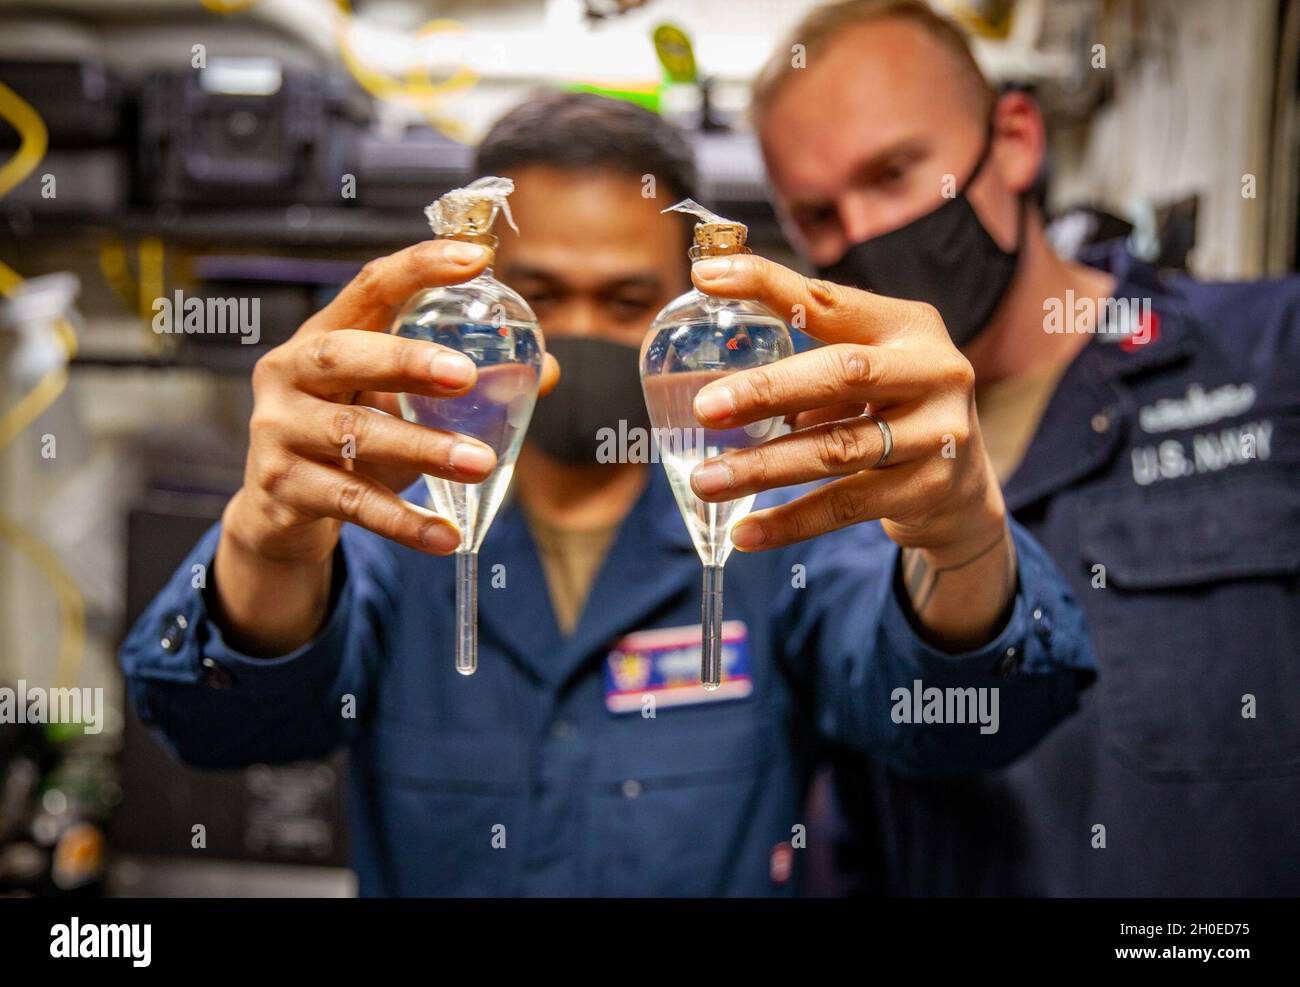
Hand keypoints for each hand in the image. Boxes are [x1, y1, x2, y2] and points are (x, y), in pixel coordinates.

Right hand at [223, 239, 558, 565]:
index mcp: (323, 336)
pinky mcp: (279, 488)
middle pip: (343, 353)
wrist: (279, 515)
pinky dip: (402, 521)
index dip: (419, 269)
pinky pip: (350, 502)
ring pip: (352, 433)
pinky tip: (445, 536)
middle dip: (406, 360)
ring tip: (481, 463)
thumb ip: (462, 387)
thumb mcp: (400, 406)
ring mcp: (277, 430)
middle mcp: (290, 373)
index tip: (476, 259)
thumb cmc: (351, 441)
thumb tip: (547, 370)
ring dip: (422, 448)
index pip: (369, 288)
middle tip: (466, 374)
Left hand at [686, 254, 1011, 646]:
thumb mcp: (869, 374)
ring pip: (837, 449)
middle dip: (766, 390)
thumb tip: (713, 374)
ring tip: (707, 480)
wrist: (964, 491)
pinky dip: (790, 522)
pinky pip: (845, 507)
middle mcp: (933, 371)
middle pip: (843, 374)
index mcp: (908, 326)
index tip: (705, 278)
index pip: (829, 300)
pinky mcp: (928, 490)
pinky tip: (745, 533)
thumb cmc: (894, 414)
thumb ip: (812, 364)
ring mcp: (937, 433)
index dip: (768, 285)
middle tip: (704, 407)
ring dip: (764, 468)